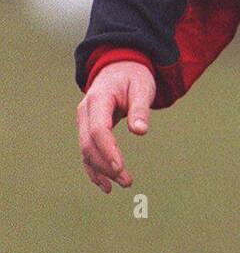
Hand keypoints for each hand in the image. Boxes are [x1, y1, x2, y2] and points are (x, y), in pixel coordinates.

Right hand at [76, 61, 155, 192]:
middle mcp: (86, 112)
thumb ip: (140, 109)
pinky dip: (95, 169)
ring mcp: (84, 121)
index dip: (108, 150)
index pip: (98, 130)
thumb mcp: (141, 87)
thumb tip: (140, 131)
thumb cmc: (133, 77)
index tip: (120, 168)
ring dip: (101, 171)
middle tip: (127, 181)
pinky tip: (106, 185)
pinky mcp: (87, 129)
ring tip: (123, 184)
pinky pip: (87, 152)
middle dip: (106, 165)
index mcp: (98, 99)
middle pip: (89, 144)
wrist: (120, 68)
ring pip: (86, 151)